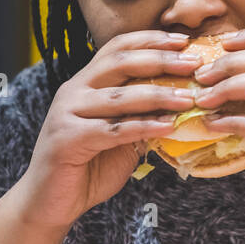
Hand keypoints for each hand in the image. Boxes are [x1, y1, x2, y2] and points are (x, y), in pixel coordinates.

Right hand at [11, 30, 203, 228]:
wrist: (50, 203)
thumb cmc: (88, 167)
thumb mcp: (122, 136)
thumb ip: (142, 117)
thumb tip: (184, 103)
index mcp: (85, 83)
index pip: (118, 48)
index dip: (151, 40)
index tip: (184, 41)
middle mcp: (73, 90)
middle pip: (119, 62)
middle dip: (160, 60)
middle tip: (193, 63)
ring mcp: (67, 113)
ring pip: (118, 96)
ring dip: (158, 95)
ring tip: (189, 98)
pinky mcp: (66, 139)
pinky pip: (112, 130)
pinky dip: (144, 126)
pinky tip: (168, 126)